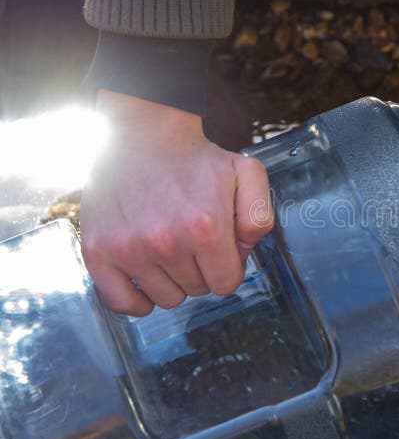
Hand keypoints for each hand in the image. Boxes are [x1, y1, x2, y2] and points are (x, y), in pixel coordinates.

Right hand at [80, 90, 272, 315]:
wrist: (143, 135)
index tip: (220, 249)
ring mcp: (129, 249)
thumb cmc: (197, 159)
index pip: (226, 283)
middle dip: (202, 269)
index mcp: (206, 227)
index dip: (228, 267)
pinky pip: (122, 303)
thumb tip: (242, 253)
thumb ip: (259, 217)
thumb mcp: (246, 174)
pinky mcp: (98, 251)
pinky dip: (137, 300)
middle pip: (197, 290)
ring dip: (172, 280)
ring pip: (166, 299)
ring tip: (170, 247)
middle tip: (193, 239)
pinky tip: (147, 279)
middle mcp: (166, 242)